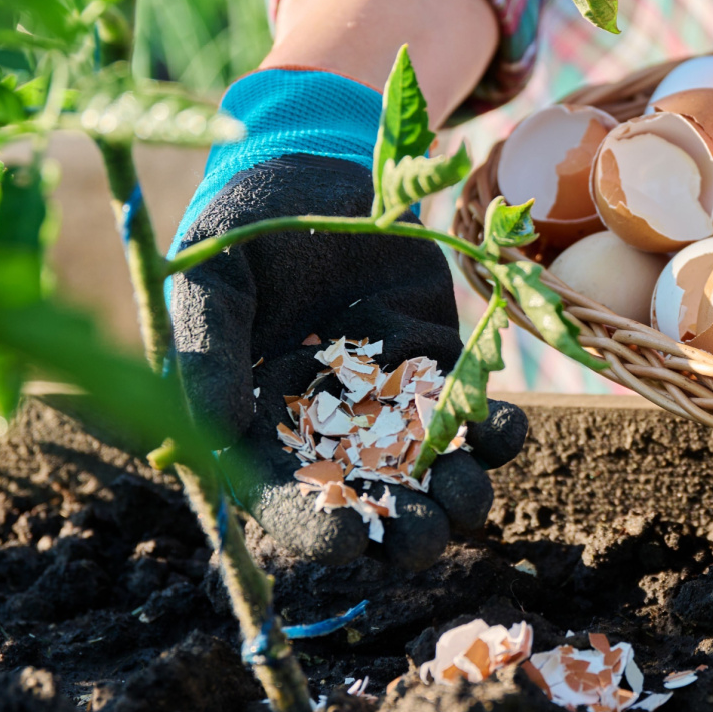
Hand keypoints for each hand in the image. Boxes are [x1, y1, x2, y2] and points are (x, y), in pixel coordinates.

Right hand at [169, 153, 527, 570]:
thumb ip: (208, 352)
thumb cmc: (245, 225)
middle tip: (425, 533)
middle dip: (399, 529)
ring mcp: (391, 398)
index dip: (313, 530)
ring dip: (455, 492)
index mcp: (264, 424)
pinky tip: (504, 425)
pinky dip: (493, 430)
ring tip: (468, 490)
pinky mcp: (438, 364)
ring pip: (429, 470)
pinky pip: (471, 413)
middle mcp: (331, 426)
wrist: (314, 169)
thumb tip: (215, 434)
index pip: (286, 498)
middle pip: (370, 502)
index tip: (345, 542)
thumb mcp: (213, 279)